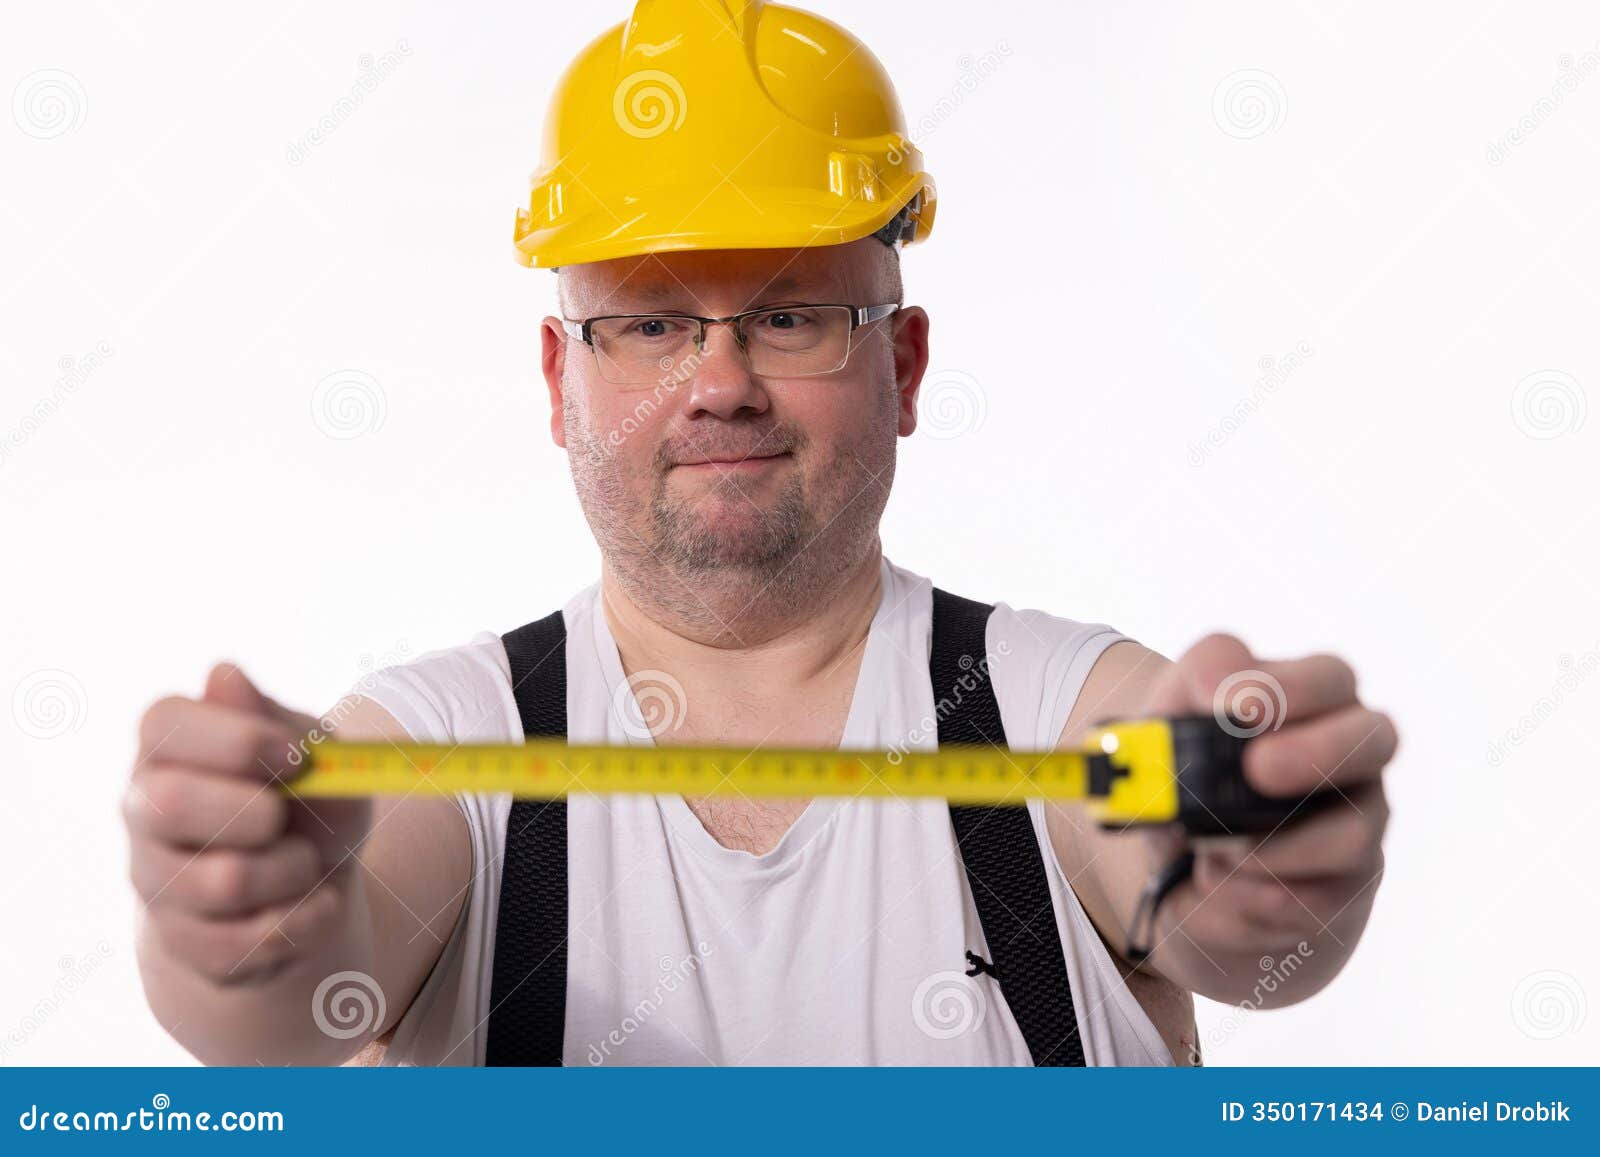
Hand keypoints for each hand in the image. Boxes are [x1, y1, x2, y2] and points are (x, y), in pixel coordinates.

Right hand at [124, 664, 370, 984]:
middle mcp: (145, 806)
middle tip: (288, 816)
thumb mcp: (318, 753)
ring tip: (306, 861)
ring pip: (223, 880)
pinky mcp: (181, 940)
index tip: (296, 755)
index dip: (237, 738)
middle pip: (171, 803)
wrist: (318, 884)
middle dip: (258, 811)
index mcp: (171, 744)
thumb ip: (276, 719)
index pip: (165, 723)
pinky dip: (303, 919)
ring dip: (295, 870)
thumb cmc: (312, 800)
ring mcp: (154, 877)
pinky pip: (246, 941)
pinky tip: (309, 903)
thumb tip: (223, 674)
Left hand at [1139, 634, 1397, 1000]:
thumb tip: (1190, 723)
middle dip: (1313, 755)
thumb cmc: (1182, 771)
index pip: (1328, 679)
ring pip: (1353, 837)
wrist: (1180, 858)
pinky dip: (1244, 895)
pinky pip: (1308, 902)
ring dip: (1267, 848)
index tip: (1235, 705)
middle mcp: (1352, 757)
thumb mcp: (1164, 724)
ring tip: (1209, 846)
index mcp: (1312, 698)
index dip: (1288, 689)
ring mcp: (1359, 824)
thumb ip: (1179, 702)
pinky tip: (1212, 880)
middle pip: (1377, 739)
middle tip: (1255, 769)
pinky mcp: (1343, 892)